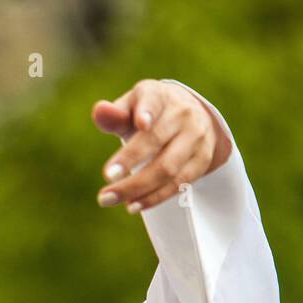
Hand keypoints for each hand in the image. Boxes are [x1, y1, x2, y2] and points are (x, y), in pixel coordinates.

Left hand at [91, 79, 232, 213]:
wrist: (191, 117)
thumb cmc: (150, 114)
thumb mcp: (132, 108)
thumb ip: (115, 114)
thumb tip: (99, 111)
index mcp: (161, 96)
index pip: (154, 101)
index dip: (148, 111)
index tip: (141, 123)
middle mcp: (183, 114)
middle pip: (156, 141)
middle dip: (128, 162)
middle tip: (104, 181)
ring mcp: (196, 138)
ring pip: (168, 168)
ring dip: (138, 188)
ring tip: (110, 199)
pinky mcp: (202, 161)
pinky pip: (178, 184)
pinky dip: (154, 197)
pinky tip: (133, 205)